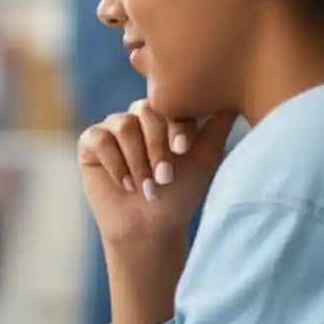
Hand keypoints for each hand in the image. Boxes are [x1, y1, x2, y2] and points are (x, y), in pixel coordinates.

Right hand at [79, 100, 236, 244]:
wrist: (148, 226)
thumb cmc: (178, 194)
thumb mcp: (204, 159)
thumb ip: (217, 127)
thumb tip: (232, 98)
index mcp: (165, 115)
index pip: (170, 104)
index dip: (176, 125)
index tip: (182, 151)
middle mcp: (138, 116)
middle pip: (145, 110)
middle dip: (156, 145)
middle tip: (164, 177)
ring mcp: (113, 128)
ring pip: (123, 125)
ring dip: (137, 160)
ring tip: (146, 186)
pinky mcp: (90, 143)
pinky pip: (100, 140)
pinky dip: (115, 163)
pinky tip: (126, 184)